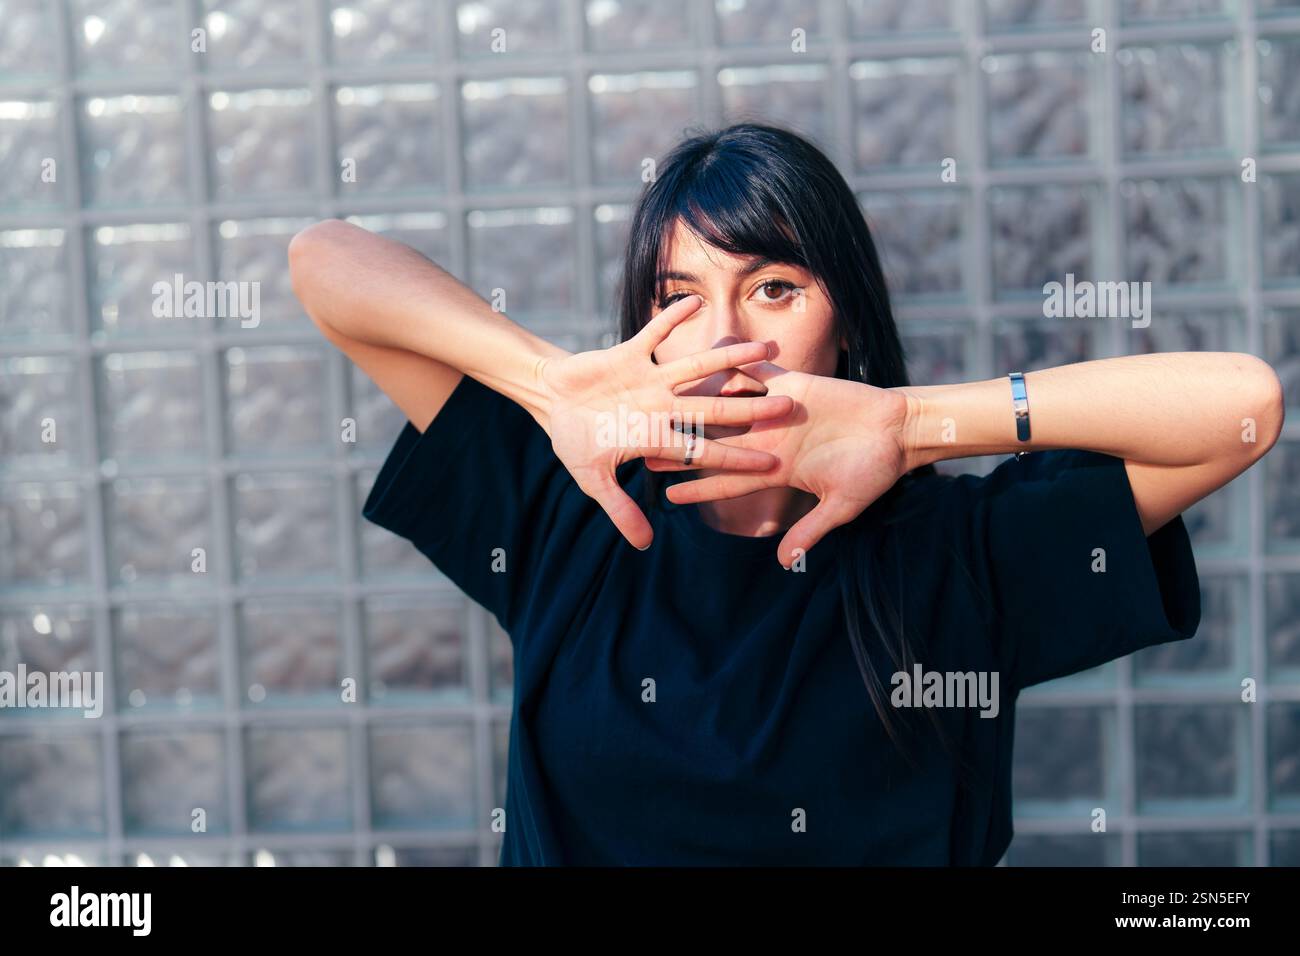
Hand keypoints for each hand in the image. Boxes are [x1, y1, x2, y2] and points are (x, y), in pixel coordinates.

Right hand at [535, 296, 795, 549]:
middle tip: (790, 406)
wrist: (552, 401)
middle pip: (713, 408)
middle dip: (750, 409)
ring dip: (730, 358)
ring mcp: (649, 380)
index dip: (736, 458)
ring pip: (697, 368)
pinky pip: (654, 333)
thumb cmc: (574, 440)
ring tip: (766, 348)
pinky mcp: (630, 354)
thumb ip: (620, 510)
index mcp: (655, 437)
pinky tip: (696, 301)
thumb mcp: (593, 480)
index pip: (704, 451)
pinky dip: (671, 319)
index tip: (771, 465)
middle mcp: (661, 407)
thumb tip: (644, 547)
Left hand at [647, 361, 910, 565]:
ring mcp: (778, 412)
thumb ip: (810, 530)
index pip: (731, 482)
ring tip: (665, 399)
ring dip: (699, 402)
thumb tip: (784, 562)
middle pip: (718, 444)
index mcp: (777, 470)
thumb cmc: (874, 472)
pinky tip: (708, 353)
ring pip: (730, 406)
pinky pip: (759, 373)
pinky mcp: (793, 385)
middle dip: (686, 446)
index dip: (702, 488)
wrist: (897, 431)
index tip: (670, 496)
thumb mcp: (841, 506)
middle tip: (648, 447)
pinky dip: (738, 362)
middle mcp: (770, 440)